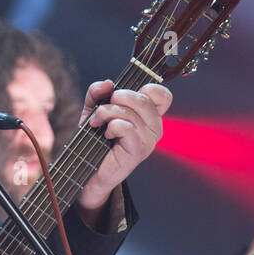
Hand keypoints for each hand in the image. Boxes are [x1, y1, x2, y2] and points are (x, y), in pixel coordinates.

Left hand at [76, 79, 171, 209]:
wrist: (90, 171)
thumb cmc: (96, 140)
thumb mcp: (94, 110)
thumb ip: (98, 93)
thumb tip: (107, 83)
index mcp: (150, 116)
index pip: (163, 95)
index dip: (146, 89)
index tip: (125, 95)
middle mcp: (154, 127)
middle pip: (144, 98)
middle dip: (118, 97)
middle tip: (102, 109)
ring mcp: (149, 140)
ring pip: (131, 112)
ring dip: (106, 113)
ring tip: (97, 123)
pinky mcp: (138, 151)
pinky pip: (126, 127)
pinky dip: (111, 126)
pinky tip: (106, 135)